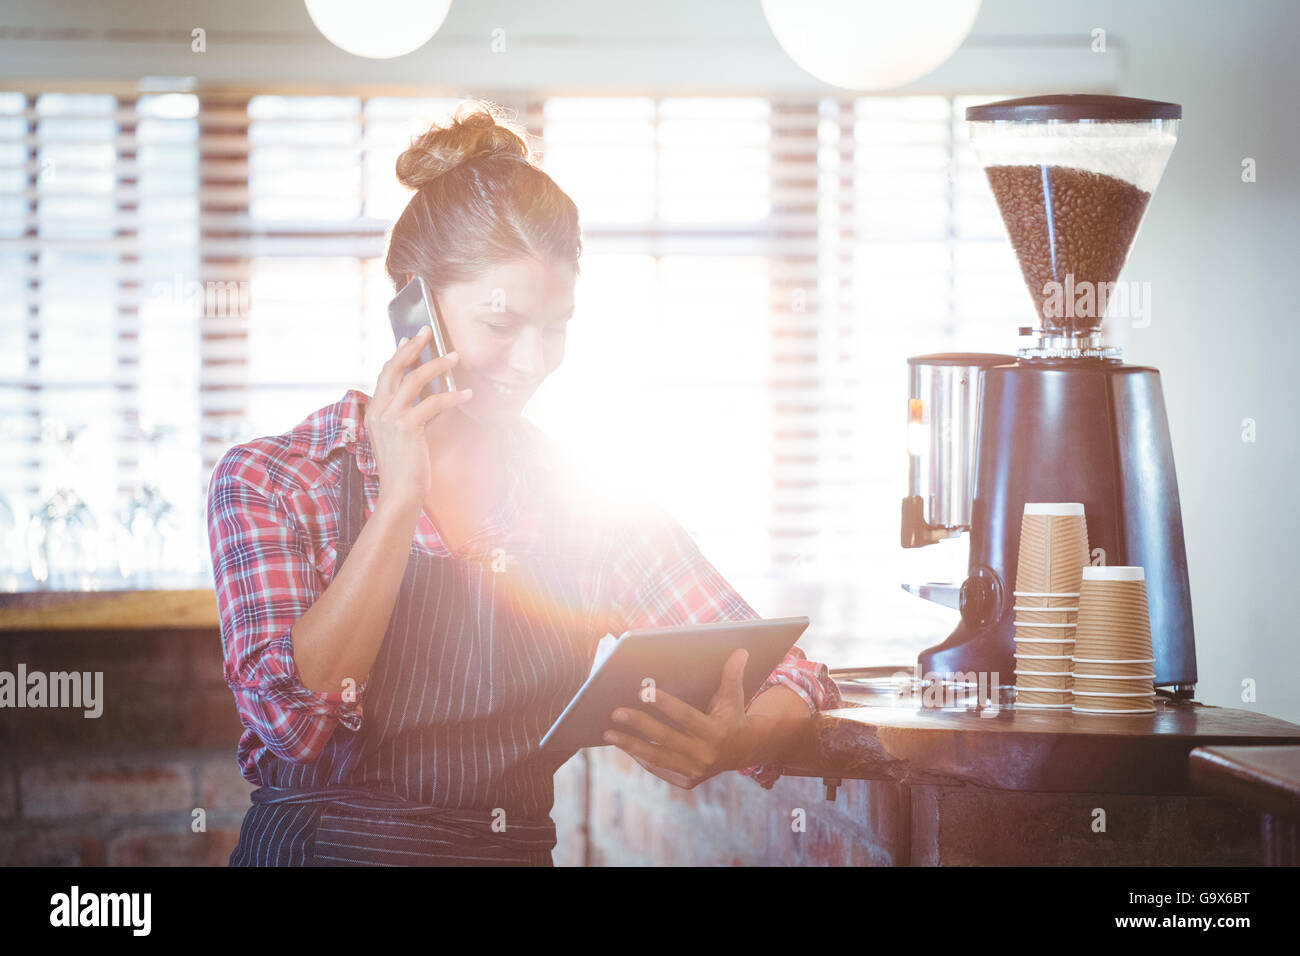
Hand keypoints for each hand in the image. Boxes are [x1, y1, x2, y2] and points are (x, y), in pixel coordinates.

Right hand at [365, 326, 472, 516]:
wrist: (400, 493)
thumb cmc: (404, 469)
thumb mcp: (397, 438)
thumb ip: (402, 417)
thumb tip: (422, 399)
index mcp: (373, 412)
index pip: (384, 374)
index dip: (397, 355)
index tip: (409, 340)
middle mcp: (378, 411)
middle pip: (394, 367)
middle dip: (413, 346)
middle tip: (428, 331)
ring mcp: (390, 417)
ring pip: (414, 378)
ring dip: (437, 364)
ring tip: (455, 356)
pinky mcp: (407, 427)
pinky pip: (433, 401)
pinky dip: (452, 396)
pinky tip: (467, 394)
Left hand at [603, 647, 753, 789]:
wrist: (744, 750)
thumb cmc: (732, 715)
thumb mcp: (734, 696)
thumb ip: (732, 675)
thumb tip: (740, 651)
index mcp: (717, 731)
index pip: (686, 717)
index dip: (665, 705)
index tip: (643, 693)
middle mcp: (706, 754)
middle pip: (666, 738)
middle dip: (639, 724)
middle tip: (615, 712)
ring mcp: (697, 770)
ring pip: (658, 757)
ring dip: (631, 745)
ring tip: (608, 732)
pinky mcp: (689, 781)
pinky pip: (661, 769)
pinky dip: (642, 759)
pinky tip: (625, 745)